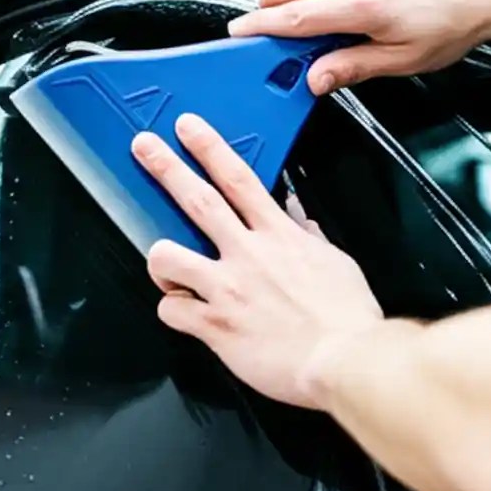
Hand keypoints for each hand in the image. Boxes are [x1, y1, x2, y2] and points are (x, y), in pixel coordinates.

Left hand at [131, 113, 382, 410]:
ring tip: (164, 264)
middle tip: (144, 147)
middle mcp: (248, 255)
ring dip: (158, 257)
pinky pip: (171, 309)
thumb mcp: (336, 264)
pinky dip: (172, 309)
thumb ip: (308, 237)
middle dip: (167, 168)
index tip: (189, 129)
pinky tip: (184, 313)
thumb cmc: (346, 319)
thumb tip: (297, 217)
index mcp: (278, 236)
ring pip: (168, 255)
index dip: (209, 148)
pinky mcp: (215, 325)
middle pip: (198, 200)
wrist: (345, 362)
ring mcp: (228, 288)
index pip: (238, 179)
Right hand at [228, 0, 490, 94]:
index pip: (293, 17)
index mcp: (361, 7)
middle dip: (272, 11)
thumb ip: (349, 68)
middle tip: (278, 35)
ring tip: (328, 21)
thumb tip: (315, 79)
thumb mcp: (399, 61)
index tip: (239, 34)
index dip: (260, 27)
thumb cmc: (449, 24)